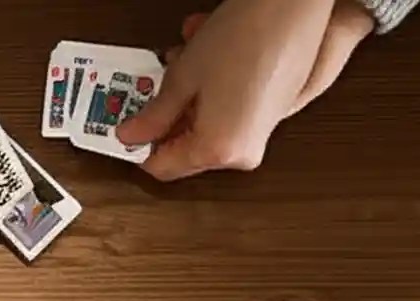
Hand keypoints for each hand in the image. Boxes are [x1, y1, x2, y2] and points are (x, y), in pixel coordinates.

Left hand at [117, 0, 374, 179]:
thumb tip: (132, 135)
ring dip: (188, 97)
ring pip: (204, 127)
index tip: (125, 125)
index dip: (139, 146)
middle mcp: (242, 153)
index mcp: (218, 150)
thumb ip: (154, 115)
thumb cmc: (244, 37)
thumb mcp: (183, 77)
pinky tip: (207, 60)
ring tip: (186, 57)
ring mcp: (259, 136)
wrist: (293, 10)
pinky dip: (210, 92)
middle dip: (166, 115)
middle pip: (185, 147)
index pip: (162, 167)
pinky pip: (226, 114)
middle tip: (155, 83)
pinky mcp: (269, 117)